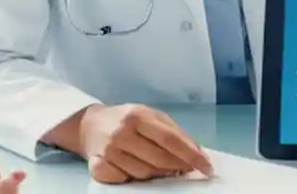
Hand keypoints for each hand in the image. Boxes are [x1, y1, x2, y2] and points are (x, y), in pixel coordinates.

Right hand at [78, 104, 213, 183]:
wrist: (89, 124)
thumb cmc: (126, 119)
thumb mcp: (151, 116)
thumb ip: (175, 132)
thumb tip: (198, 153)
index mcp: (137, 116)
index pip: (171, 140)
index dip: (192, 156)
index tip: (207, 167)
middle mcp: (122, 133)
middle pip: (159, 159)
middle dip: (178, 167)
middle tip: (187, 170)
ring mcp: (109, 151)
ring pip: (144, 174)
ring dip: (157, 174)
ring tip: (159, 166)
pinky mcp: (97, 167)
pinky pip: (124, 181)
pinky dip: (133, 178)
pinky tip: (134, 168)